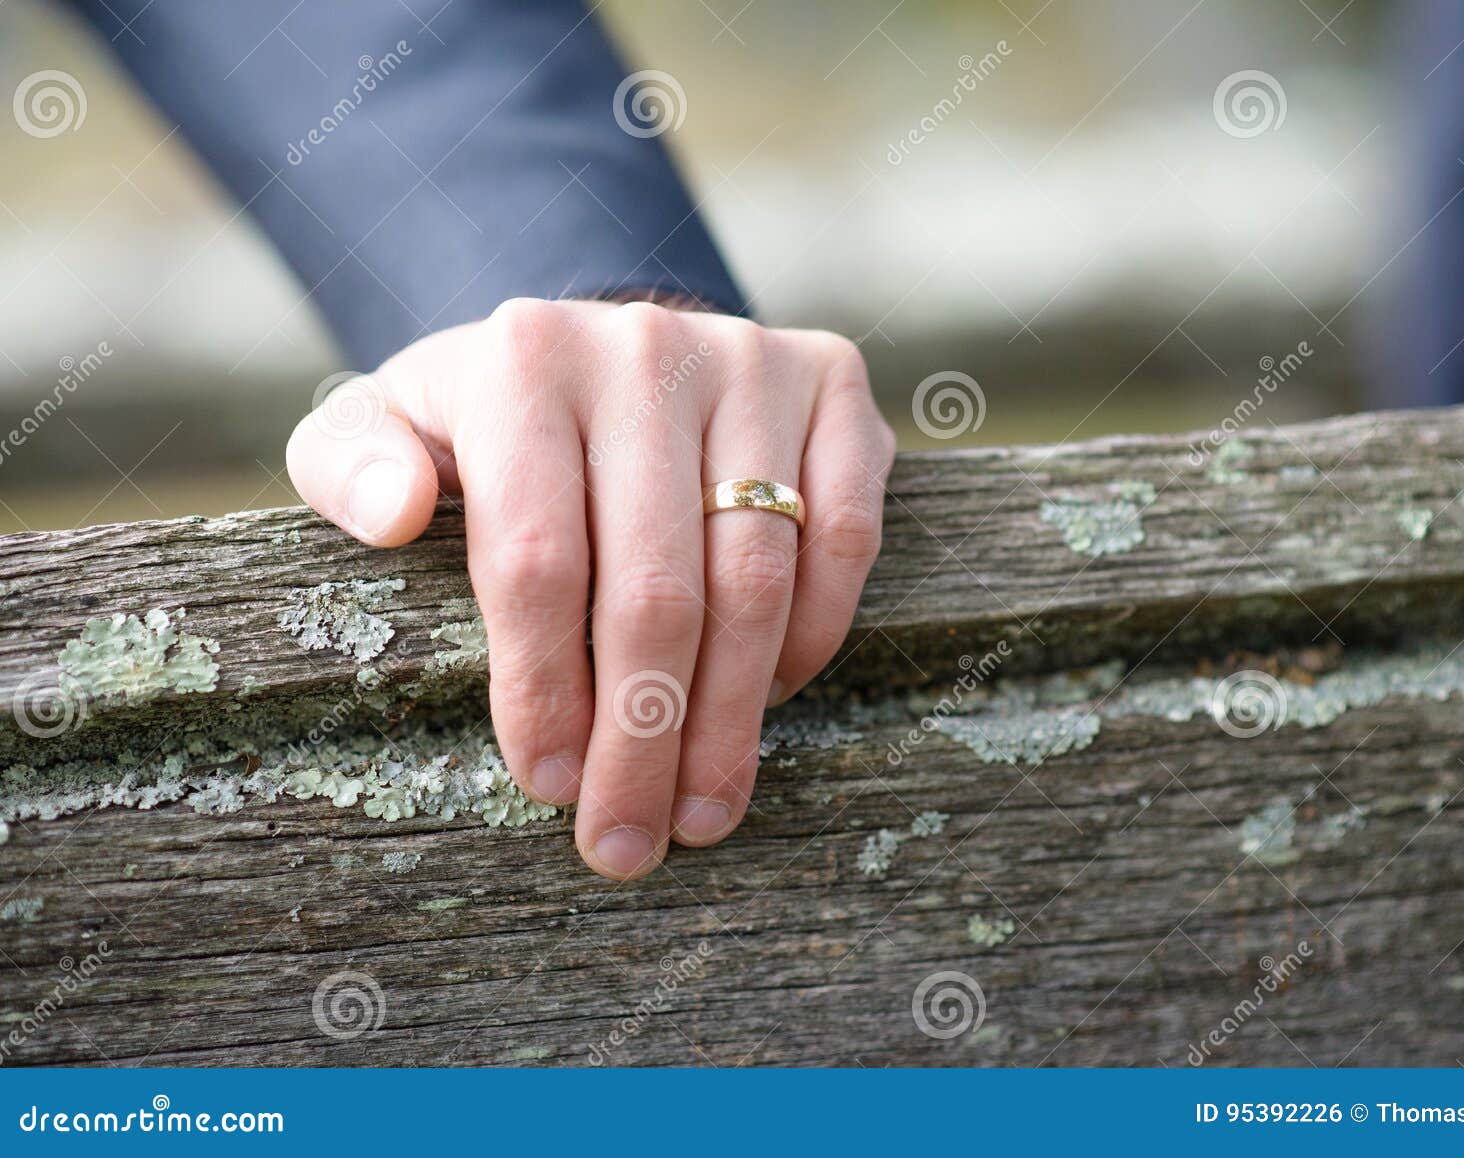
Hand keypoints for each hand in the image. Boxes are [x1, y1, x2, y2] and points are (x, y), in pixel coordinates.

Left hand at [286, 299, 893, 878]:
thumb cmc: (485, 420)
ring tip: (702, 811)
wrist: (605, 349)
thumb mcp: (384, 422)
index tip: (550, 785)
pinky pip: (841, 535)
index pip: (536, 556)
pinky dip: (813, 635)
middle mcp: (646, 349)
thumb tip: (392, 517)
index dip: (543, 687)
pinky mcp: (831, 381)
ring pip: (754, 574)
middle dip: (644, 738)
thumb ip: (350, 463)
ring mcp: (750, 360)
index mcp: (523, 361)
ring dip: (731, 716)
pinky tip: (771, 703)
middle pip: (654, 586)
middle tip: (629, 840)